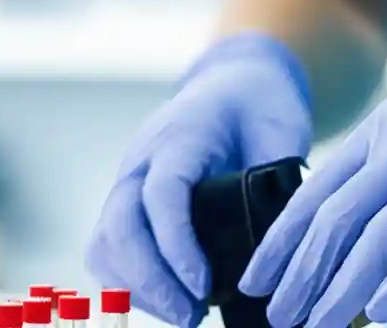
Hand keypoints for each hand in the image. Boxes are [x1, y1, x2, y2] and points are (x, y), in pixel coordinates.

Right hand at [86, 33, 312, 326]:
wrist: (233, 83)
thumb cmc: (260, 108)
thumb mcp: (280, 134)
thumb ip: (275, 183)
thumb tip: (276, 247)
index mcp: (182, 135)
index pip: (163, 194)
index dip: (178, 246)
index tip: (205, 287)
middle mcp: (143, 158)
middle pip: (120, 224)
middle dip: (151, 281)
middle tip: (193, 316)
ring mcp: (129, 179)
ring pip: (105, 241)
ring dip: (137, 286)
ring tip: (186, 313)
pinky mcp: (127, 201)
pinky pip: (108, 246)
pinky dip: (129, 281)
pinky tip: (169, 299)